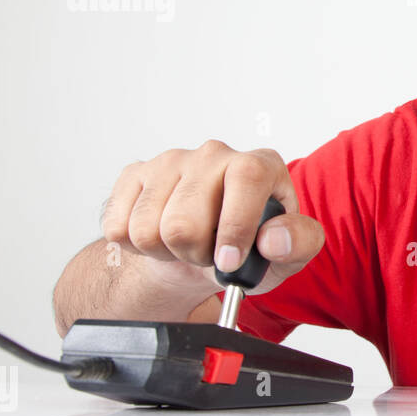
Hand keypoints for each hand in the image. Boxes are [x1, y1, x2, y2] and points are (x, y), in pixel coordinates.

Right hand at [101, 140, 324, 296]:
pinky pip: (118, 226)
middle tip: (211, 253)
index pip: (246, 178)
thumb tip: (274, 239)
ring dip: (167, 252)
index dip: (235, 225)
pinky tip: (163, 236)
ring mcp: (171, 161)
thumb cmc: (252, 246)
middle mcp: (214, 154)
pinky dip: (138, 246)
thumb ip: (298, 243)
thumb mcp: (288, 253)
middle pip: (182, 221)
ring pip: (146, 228)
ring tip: (189, 244)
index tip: (229, 261)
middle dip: (195, 253)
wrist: (207, 247)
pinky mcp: (135, 175)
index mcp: (259, 165)